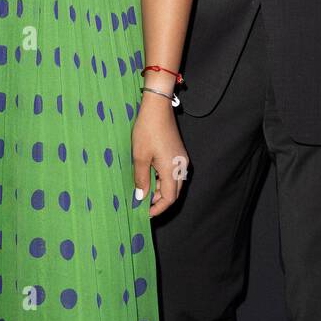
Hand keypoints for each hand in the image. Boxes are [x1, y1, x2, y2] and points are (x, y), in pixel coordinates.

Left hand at [132, 95, 188, 217]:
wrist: (158, 107)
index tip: (145, 212)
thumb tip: (141, 197)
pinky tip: (150, 175)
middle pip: (174, 192)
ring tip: (144, 188)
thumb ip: (141, 179)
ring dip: (160, 189)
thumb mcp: (139, 156)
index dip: (158, 208)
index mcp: (172, 170)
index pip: (169, 198)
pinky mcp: (179, 153)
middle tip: (143, 203)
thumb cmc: (147, 130)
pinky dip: (163, 179)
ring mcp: (181, 159)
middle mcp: (181, 167)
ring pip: (174, 183)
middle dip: (159, 200)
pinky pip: (174, 173)